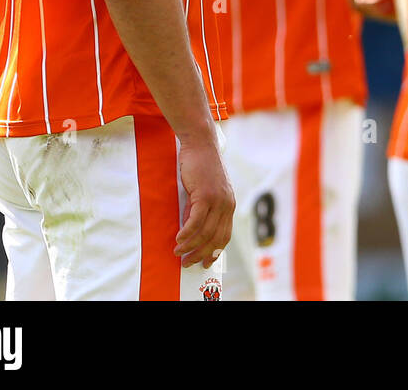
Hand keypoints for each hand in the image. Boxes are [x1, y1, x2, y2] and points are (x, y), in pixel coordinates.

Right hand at [174, 133, 234, 268]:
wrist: (201, 144)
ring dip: (190, 246)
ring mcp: (218, 200)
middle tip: (187, 263)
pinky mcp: (206, 195)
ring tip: (178, 253)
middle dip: (201, 254)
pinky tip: (178, 239)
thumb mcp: (204, 191)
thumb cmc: (201, 167)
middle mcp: (227, 204)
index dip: (215, 251)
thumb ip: (201, 210)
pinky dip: (187, 233)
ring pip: (205, 232)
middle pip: (215, 238)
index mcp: (229, 204)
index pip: (225, 235)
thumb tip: (191, 231)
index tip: (205, 263)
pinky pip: (196, 221)